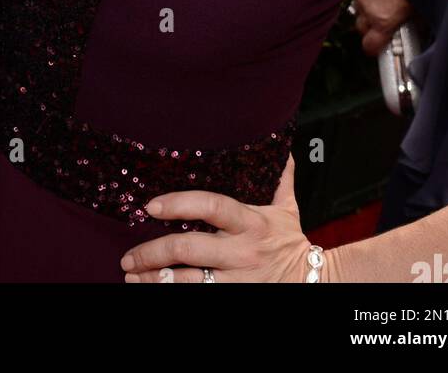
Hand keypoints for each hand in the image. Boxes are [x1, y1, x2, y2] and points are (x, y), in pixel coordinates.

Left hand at [119, 155, 318, 282]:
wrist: (318, 283)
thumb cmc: (292, 242)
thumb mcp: (287, 209)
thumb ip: (280, 179)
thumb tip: (283, 146)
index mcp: (251, 222)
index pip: (210, 205)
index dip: (179, 203)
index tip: (151, 206)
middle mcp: (242, 252)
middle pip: (189, 248)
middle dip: (152, 252)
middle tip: (129, 255)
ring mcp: (239, 281)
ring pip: (188, 282)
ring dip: (155, 280)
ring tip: (132, 276)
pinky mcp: (237, 300)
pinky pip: (200, 299)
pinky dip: (173, 296)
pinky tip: (153, 292)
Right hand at [350, 0, 411, 55]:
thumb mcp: (415, 9)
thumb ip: (411, 25)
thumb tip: (414, 34)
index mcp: (383, 19)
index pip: (369, 45)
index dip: (373, 48)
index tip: (375, 47)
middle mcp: (368, 9)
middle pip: (361, 28)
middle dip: (369, 27)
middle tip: (381, 22)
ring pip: (358, 8)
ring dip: (366, 8)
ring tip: (380, 0)